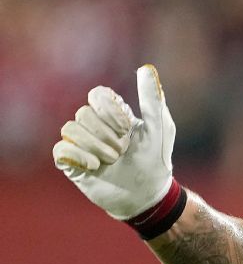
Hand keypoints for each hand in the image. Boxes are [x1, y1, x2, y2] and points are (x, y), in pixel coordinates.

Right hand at [52, 65, 175, 219]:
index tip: (126, 127)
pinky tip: (95, 166)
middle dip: (106, 135)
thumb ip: (153, 99)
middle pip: (84, 113)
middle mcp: (95, 126)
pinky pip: (61, 149)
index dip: (108, 109)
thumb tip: (146, 68)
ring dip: (95, 147)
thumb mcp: (160, 128)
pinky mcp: (72, 163)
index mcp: (114, 115)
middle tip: (122, 151)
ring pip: (71, 129)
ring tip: (112, 161)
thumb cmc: (156, 160)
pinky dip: (78, 156)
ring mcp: (81, 144)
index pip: (97, 94)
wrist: (147, 195)